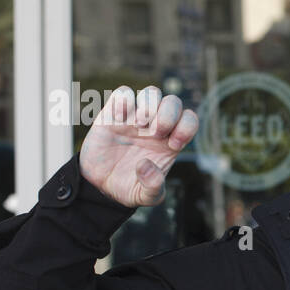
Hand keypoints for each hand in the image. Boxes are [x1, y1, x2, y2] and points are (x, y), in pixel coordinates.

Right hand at [79, 85, 198, 207]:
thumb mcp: (146, 196)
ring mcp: (134, 118)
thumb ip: (153, 187)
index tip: (173, 145)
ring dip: (149, 105)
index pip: (189, 121)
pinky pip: (122, 93)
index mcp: (170, 141)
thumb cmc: (128, 187)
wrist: (99, 186)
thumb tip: (146, 165)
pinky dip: (124, 100)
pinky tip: (119, 119)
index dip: (186, 127)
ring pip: (151, 93)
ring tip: (140, 126)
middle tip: (156, 134)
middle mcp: (155, 126)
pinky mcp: (112, 114)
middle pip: (174, 101)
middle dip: (168, 114)